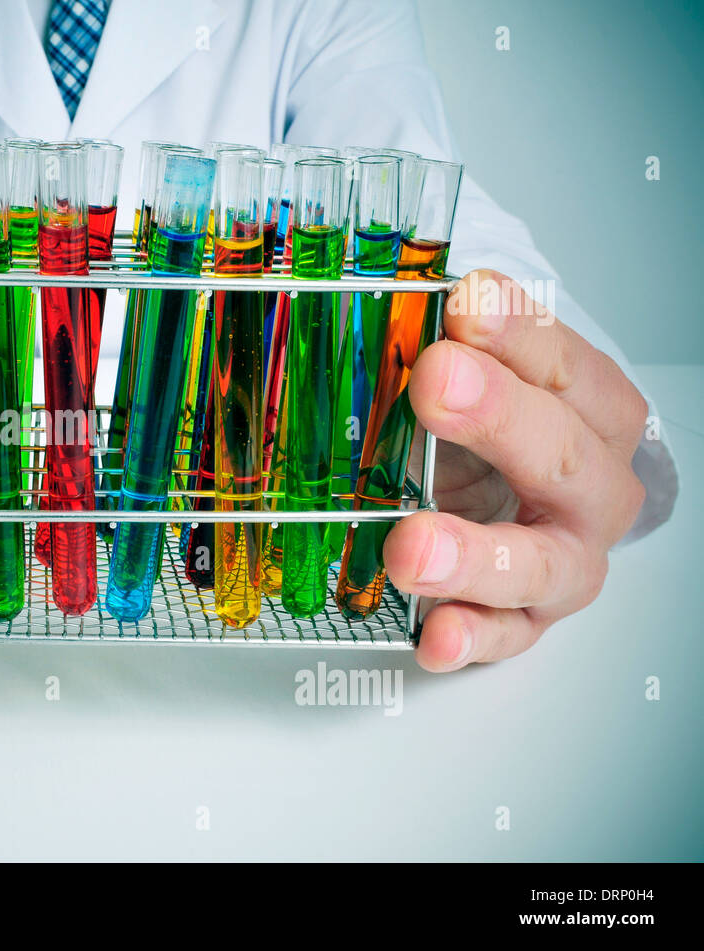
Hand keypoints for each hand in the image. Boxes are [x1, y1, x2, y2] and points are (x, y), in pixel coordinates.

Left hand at [387, 269, 646, 671]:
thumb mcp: (468, 377)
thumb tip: (378, 296)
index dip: (517, 332)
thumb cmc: (489, 433)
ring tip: (412, 546)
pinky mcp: (525, 620)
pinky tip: (432, 633)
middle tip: (435, 385)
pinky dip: (469, 638)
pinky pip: (504, 637)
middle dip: (499, 418)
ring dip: (475, 554)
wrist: (512, 502)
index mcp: (589, 409)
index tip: (463, 304)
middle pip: (561, 453)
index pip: (564, 364)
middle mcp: (590, 487)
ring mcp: (562, 560)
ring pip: (541, 562)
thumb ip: (437, 342)